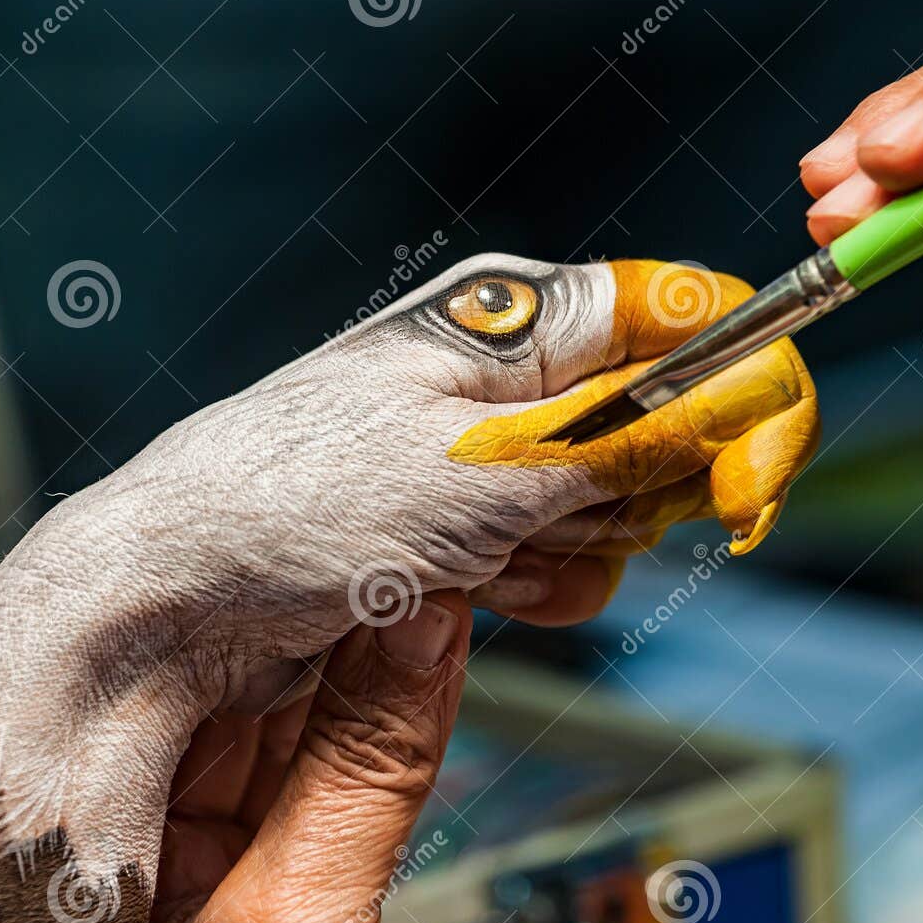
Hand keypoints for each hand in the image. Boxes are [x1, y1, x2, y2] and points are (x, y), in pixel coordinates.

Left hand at [0, 254, 817, 922]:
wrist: (165, 603)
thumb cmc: (293, 508)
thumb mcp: (478, 474)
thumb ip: (619, 441)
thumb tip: (734, 404)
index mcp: (500, 321)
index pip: (669, 318)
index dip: (733, 387)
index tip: (756, 470)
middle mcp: (490, 374)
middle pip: (646, 418)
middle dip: (636, 492)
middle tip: (568, 534)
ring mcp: (468, 453)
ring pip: (600, 498)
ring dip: (574, 552)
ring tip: (486, 573)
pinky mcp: (448, 524)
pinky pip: (545, 549)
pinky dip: (532, 585)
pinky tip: (474, 598)